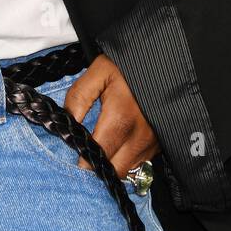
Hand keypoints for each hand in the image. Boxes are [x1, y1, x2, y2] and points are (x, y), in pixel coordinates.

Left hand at [63, 55, 160, 176]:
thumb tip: (67, 122)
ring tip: (102, 147)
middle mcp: (140, 136)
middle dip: (99, 168)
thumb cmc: (128, 65)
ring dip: (113, 164)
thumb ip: (79, 96)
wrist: (164, 60)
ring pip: (129, 169)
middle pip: (115, 170)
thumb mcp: (99, 71)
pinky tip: (119, 142)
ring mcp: (153, 142)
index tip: (75, 156)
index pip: (100, 155)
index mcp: (122, 118)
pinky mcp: (161, 143)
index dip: (85, 160)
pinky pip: (141, 161)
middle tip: (86, 154)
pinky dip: (127, 158)